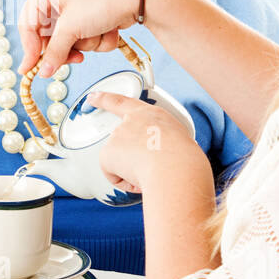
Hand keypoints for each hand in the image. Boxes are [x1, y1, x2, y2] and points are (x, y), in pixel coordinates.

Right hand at [18, 0, 143, 77]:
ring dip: (86, 43)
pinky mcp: (86, 17)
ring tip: (99, 33)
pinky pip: (83, 38)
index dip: (30, 51)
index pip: (27, 27)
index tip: (28, 72)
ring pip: (68, 41)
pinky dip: (96, 39)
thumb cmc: (102, 1)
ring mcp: (71, 8)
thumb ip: (55, 52)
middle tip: (77, 58)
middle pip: (48, 38)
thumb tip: (43, 72)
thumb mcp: (72, 28)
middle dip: (67, 49)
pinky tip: (108, 29)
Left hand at [85, 91, 209, 196]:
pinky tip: (139, 180)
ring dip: (133, 170)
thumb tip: (158, 161)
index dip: (105, 99)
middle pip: (122, 141)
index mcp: (151, 115)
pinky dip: (124, 182)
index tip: (93, 97)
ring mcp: (118, 135)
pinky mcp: (108, 152)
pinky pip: (112, 174)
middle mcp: (132, 121)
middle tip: (151, 167)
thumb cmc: (185, 161)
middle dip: (129, 155)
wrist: (176, 169)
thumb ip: (161, 143)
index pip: (122, 102)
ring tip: (153, 173)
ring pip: (121, 161)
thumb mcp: (178, 142)